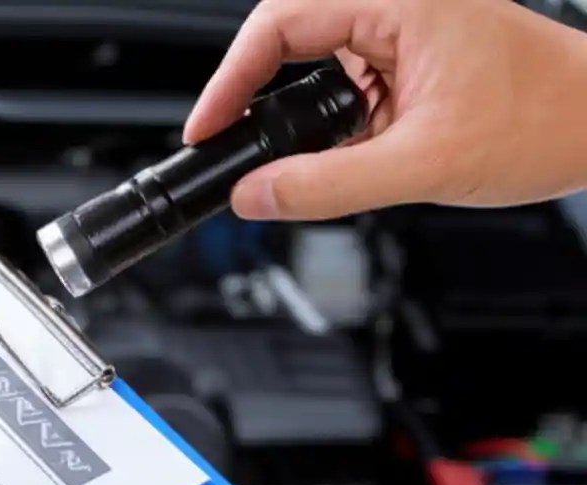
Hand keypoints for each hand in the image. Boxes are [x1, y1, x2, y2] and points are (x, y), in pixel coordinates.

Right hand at [184, 0, 586, 220]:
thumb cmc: (547, 119)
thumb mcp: (423, 164)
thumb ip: (326, 185)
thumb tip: (254, 195)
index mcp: (398, 0)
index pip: (278, 24)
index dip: (230, 79)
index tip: (208, 127)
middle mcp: (397, 4)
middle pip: (288, 40)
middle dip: (258, 98)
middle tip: (232, 146)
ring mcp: (404, 28)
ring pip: (316, 67)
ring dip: (303, 118)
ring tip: (306, 160)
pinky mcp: (411, 57)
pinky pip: (347, 85)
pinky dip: (334, 126)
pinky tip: (350, 153)